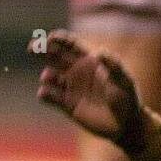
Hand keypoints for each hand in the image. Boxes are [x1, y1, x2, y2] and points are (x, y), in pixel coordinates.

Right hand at [33, 30, 145, 149]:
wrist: (126, 124)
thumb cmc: (127, 98)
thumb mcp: (123, 81)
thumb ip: (113, 66)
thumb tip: (100, 52)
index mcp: (91, 61)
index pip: (71, 45)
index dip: (60, 39)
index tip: (51, 37)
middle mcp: (78, 72)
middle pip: (55, 57)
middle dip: (43, 50)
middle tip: (32, 47)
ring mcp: (71, 88)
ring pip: (50, 76)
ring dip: (46, 75)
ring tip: (49, 77)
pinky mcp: (67, 104)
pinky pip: (50, 96)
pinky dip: (45, 94)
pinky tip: (45, 93)